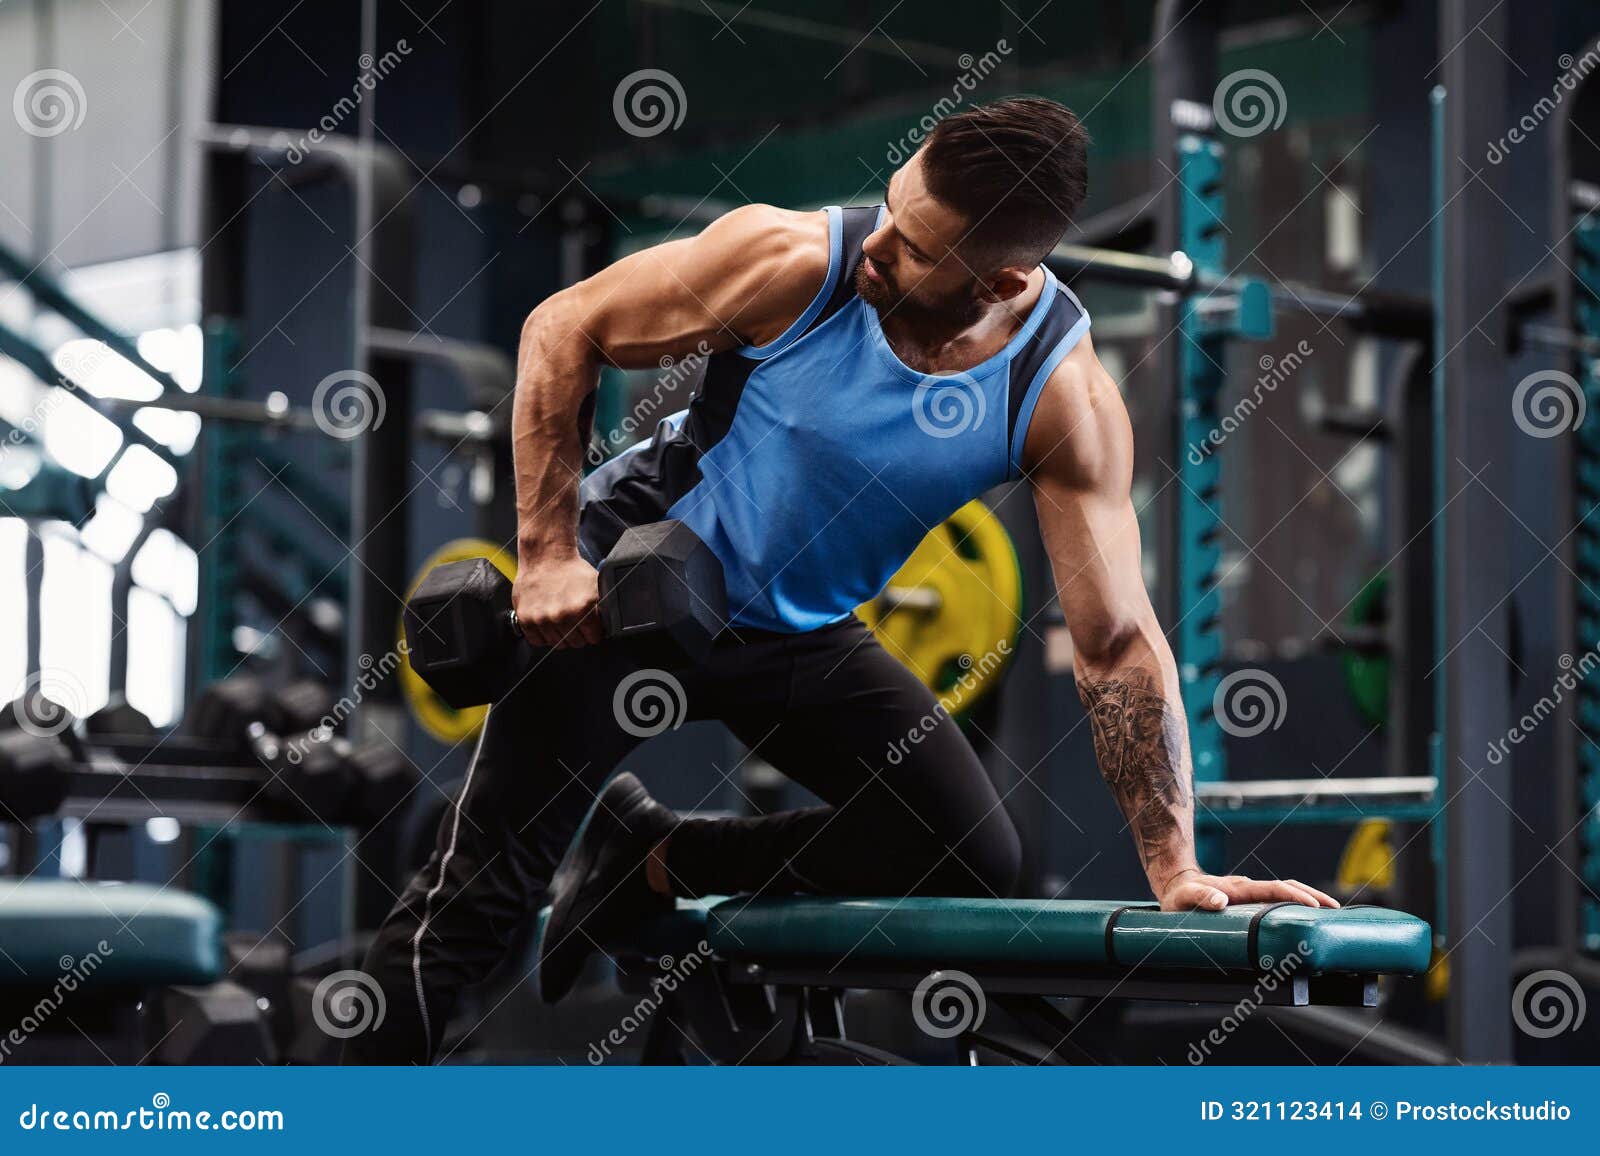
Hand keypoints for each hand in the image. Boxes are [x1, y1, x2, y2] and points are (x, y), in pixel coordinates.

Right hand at [511, 553, 601, 648]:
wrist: (546, 556)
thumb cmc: (571, 569)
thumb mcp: (597, 586)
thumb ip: (604, 609)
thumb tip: (610, 626)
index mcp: (581, 609)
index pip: (593, 638)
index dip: (594, 631)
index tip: (591, 626)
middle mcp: (561, 616)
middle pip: (576, 643)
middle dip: (579, 634)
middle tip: (576, 620)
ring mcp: (542, 619)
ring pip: (557, 644)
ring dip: (561, 635)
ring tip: (561, 618)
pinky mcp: (526, 619)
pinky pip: (537, 641)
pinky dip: (543, 635)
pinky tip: (548, 622)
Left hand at [1157, 868, 1339, 912]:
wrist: (1176, 882)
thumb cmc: (1180, 894)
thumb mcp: (1185, 897)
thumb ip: (1201, 897)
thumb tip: (1221, 900)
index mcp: (1238, 888)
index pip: (1273, 889)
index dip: (1294, 897)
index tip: (1313, 906)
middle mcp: (1248, 887)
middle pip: (1287, 887)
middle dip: (1312, 896)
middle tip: (1335, 910)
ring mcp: (1250, 892)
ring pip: (1284, 892)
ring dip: (1308, 899)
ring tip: (1330, 913)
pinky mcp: (1250, 898)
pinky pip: (1276, 899)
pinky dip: (1295, 904)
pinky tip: (1306, 916)